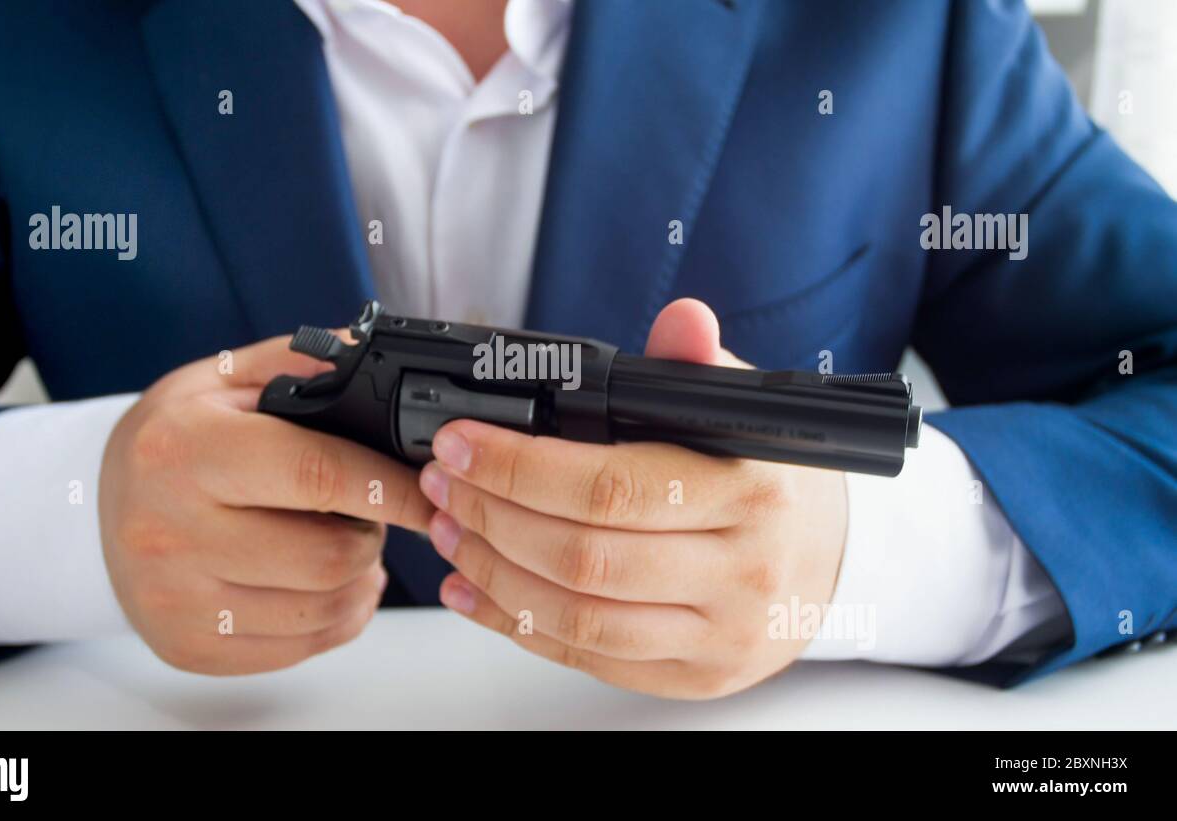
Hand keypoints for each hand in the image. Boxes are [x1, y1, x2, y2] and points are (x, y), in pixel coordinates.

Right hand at [99, 335, 432, 673]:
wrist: (91, 509)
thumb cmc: (172, 440)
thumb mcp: (223, 380)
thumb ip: (304, 366)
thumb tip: (380, 359)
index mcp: (183, 450)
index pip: (315, 474)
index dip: (391, 485)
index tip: (433, 487)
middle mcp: (171, 533)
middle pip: (330, 555)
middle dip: (372, 531)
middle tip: (364, 510)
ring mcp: (178, 601)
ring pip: (325, 606)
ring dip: (359, 575)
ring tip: (343, 542)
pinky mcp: (191, 647)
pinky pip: (303, 646)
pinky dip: (336, 615)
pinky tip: (324, 583)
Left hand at [417, 299, 847, 698]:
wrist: (833, 565)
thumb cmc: (773, 484)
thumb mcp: (746, 413)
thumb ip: (698, 369)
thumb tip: (684, 320)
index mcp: (753, 493)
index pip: (614, 487)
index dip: (521, 468)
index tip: (462, 444)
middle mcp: (742, 572)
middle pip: (585, 558)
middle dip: (492, 517)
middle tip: (444, 486)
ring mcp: (719, 635)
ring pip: (579, 617)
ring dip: (494, 574)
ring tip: (450, 532)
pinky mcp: (693, 676)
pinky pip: (590, 659)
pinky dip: (519, 624)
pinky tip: (477, 590)